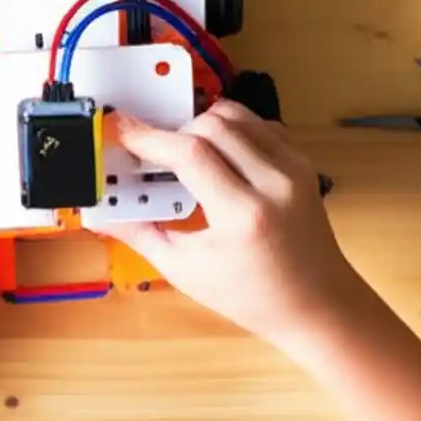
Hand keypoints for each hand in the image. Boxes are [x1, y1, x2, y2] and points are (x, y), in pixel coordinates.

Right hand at [96, 101, 363, 346]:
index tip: (123, 130)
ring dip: (202, 125)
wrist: (318, 305)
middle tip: (153, 152)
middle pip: (211, 124)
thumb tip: (101, 213)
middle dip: (174, 131)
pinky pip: (259, 124)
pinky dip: (231, 129)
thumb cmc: (252, 296)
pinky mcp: (302, 162)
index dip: (149, 137)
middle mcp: (274, 183)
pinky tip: (218, 154)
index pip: (190, 153)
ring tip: (185, 153)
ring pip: (236, 115)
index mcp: (243, 215)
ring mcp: (293, 169)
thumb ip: (140, 234)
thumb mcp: (186, 271)